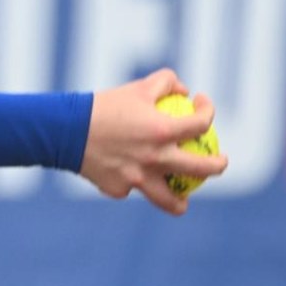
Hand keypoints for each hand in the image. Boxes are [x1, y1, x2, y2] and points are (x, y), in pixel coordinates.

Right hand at [79, 69, 227, 215]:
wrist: (64, 132)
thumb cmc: (102, 106)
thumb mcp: (136, 88)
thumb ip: (164, 83)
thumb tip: (183, 91)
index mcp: (164, 130)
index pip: (201, 123)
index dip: (209, 111)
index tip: (203, 107)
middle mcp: (157, 159)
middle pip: (202, 169)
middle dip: (218, 165)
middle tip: (220, 161)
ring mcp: (138, 179)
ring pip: (169, 200)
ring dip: (180, 201)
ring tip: (182, 201)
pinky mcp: (119, 190)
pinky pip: (132, 189)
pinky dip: (133, 183)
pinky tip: (127, 178)